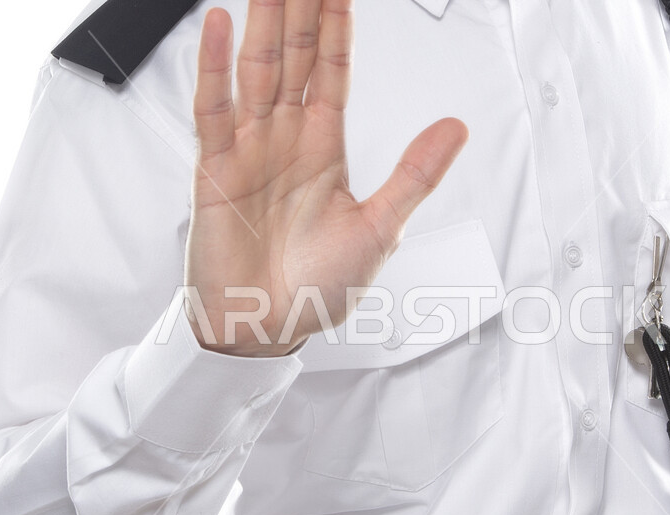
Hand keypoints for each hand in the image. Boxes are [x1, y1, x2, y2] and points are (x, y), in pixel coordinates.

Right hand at [185, 0, 468, 356]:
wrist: (264, 328)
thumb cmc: (316, 287)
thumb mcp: (381, 229)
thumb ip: (414, 174)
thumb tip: (456, 129)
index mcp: (324, 148)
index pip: (333, 71)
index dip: (338, 27)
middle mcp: (285, 139)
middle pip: (293, 57)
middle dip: (298, 9)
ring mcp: (249, 149)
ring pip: (256, 70)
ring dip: (261, 23)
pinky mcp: (215, 169)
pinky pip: (213, 108)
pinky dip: (213, 67)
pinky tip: (219, 26)